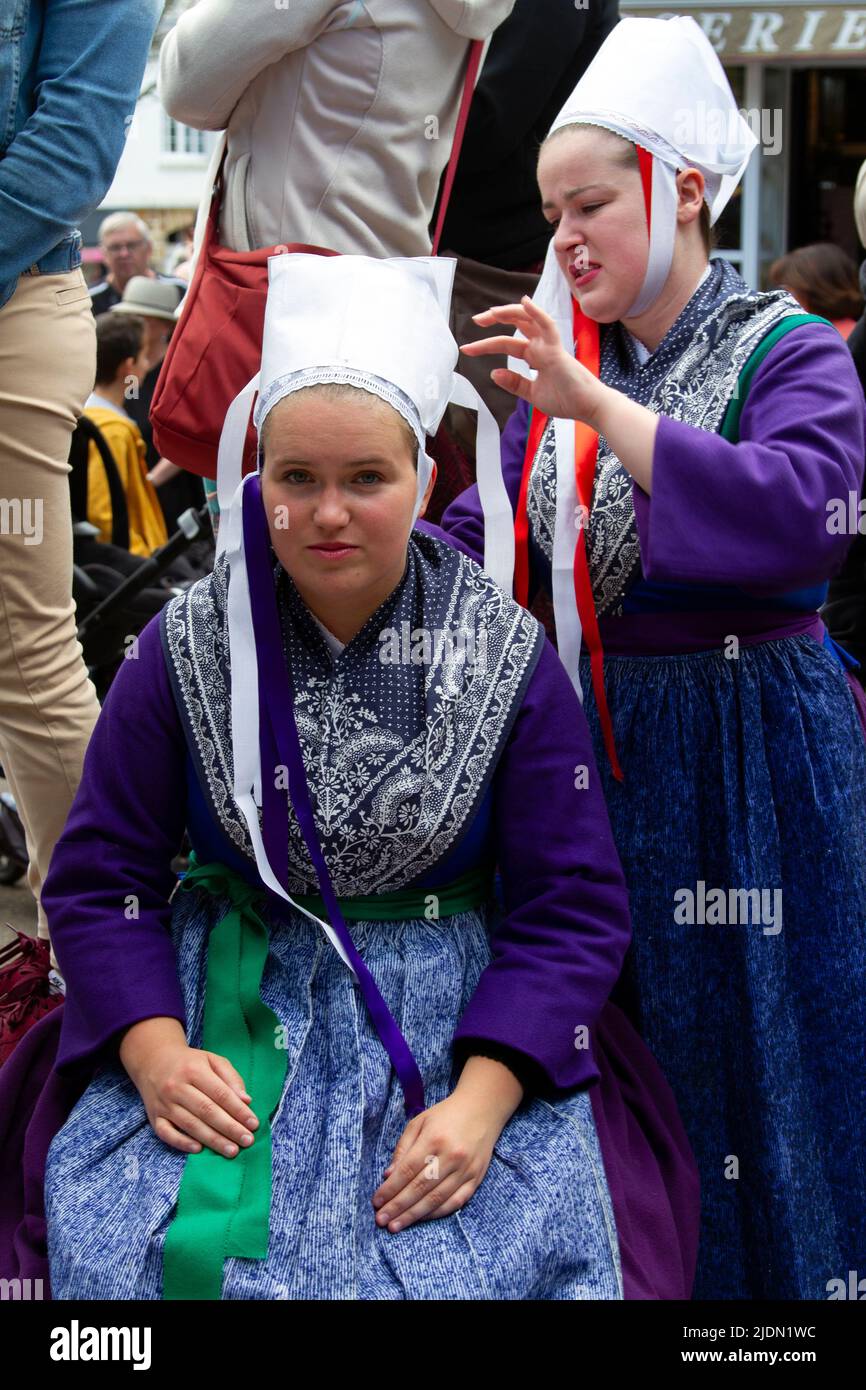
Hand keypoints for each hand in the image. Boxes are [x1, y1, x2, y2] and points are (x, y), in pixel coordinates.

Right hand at [120, 1017, 258, 1157]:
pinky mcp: (154, 1117)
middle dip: (229, 1128)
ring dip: (213, 1140)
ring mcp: (163, 1103)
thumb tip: (246, 1101)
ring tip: (232, 1150)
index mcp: (194, 1070)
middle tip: (247, 1141)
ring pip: (190, 1125)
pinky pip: (166, 1133)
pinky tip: (199, 1149)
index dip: (238, 1110)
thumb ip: (231, 1078)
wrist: (153, 1060)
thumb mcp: (212, 1060)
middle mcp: (177, 1087)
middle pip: (207, 1111)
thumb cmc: (189, 1063)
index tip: (253, 1123)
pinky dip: (182, 1143)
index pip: (220, 1094)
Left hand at [371, 1089, 506, 1232]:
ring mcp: (466, 1169)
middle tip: (381, 1220)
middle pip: (420, 1188)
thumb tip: (388, 1176)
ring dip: (414, 1215)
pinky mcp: (476, 1178)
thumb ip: (403, 1148)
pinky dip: (437, 1213)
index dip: (390, 1189)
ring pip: (436, 1199)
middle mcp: (451, 1156)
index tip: (376, 1202)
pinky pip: (456, 1202)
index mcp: (434, 1139)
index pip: (407, 1170)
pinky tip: (421, 1218)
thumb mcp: (419, 1122)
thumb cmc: (446, 1115)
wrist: (482, 1109)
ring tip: (396, 1226)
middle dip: (398, 1207)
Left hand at [461, 295, 607, 426]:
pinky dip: (537, 313)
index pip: (507, 344)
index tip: (467, 349)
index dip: (486, 345)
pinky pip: (548, 326)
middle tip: (476, 320)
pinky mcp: (557, 351)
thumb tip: (494, 373)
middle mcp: (541, 346)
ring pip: (528, 320)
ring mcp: (549, 346)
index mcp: (535, 355)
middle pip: (516, 324)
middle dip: (495, 319)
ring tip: (490, 312)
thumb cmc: (566, 400)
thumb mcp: (533, 393)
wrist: (588, 408)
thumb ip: (515, 383)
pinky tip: (524, 303)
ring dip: (509, 312)